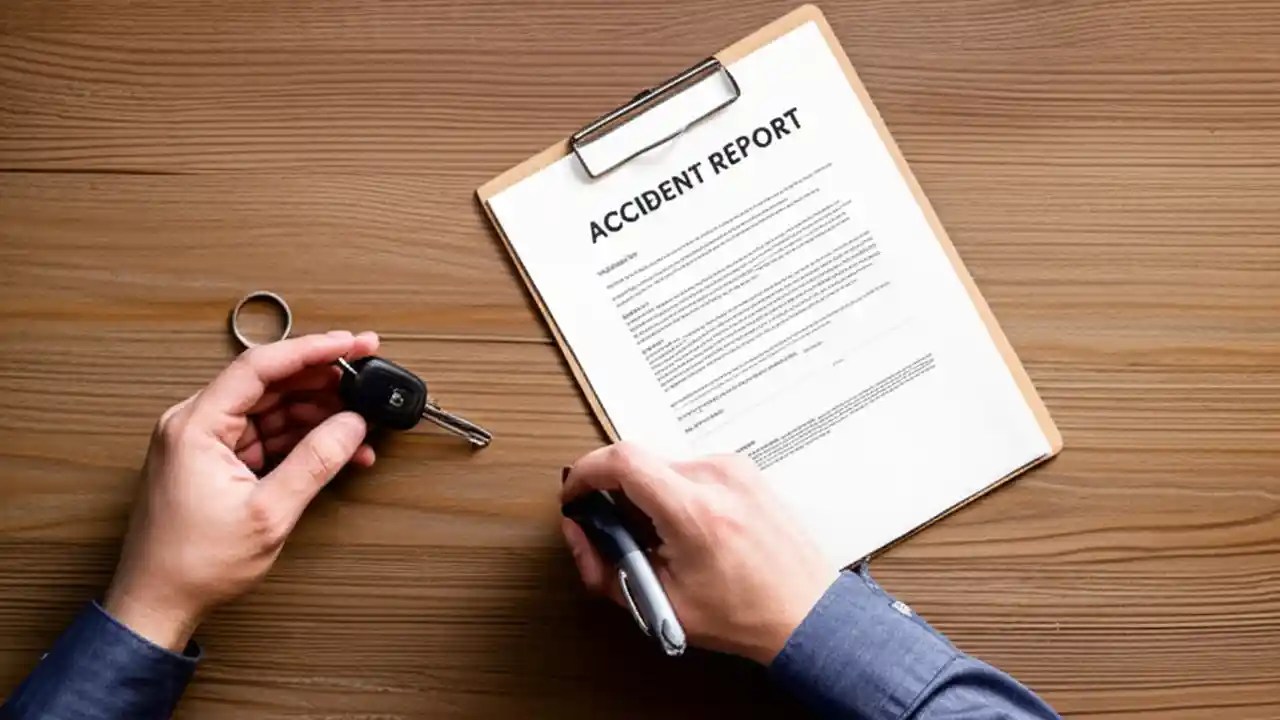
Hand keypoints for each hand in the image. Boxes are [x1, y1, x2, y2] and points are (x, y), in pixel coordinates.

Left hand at [104, 331, 379, 650]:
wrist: (157, 603)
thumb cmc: (193, 564)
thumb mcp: (268, 513)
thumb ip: (316, 462)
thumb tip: (352, 425)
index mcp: (195, 425)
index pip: (261, 366)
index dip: (313, 350)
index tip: (353, 344)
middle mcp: (194, 424)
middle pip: (269, 383)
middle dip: (322, 380)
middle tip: (367, 376)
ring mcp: (204, 442)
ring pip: (272, 409)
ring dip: (318, 414)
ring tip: (361, 423)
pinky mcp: (215, 461)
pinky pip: (266, 435)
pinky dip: (301, 440)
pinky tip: (337, 448)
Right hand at [561, 443, 837, 663]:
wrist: (806, 613)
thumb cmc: (744, 615)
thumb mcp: (661, 603)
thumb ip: (605, 568)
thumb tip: (579, 534)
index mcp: (695, 512)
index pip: (622, 461)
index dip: (585, 472)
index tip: (574, 492)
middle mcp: (716, 479)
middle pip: (638, 462)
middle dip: (612, 492)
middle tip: (612, 531)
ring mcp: (734, 469)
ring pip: (662, 464)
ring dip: (645, 493)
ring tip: (658, 538)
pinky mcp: (743, 469)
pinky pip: (689, 468)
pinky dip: (672, 491)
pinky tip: (684, 528)